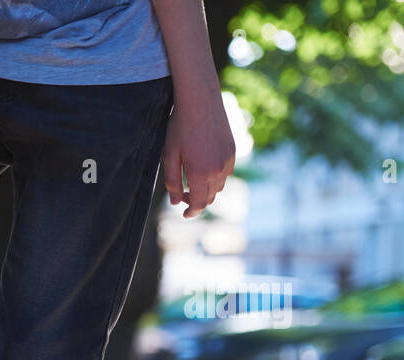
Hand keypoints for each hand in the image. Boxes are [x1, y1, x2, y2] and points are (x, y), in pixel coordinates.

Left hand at [162, 97, 234, 218]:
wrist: (200, 102)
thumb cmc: (180, 128)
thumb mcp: (170, 156)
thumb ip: (172, 182)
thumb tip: (175, 202)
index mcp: (199, 174)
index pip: (198, 204)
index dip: (191, 212)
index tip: (185, 214)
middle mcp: (217, 170)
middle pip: (209, 198)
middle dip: (196, 201)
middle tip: (183, 196)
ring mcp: (228, 160)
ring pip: (218, 187)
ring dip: (206, 190)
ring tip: (192, 182)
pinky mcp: (233, 151)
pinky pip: (225, 173)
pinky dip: (215, 178)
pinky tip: (204, 168)